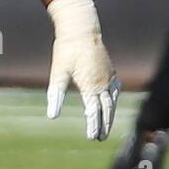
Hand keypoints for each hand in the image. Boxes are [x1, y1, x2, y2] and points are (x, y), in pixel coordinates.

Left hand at [45, 0, 119, 140]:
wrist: (81, 30)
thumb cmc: (67, 51)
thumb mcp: (58, 73)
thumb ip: (55, 95)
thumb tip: (52, 115)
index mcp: (91, 86)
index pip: (94, 111)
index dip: (93, 125)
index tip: (92, 137)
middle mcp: (103, 83)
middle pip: (106, 109)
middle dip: (104, 125)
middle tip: (100, 138)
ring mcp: (109, 76)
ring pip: (113, 101)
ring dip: (110, 115)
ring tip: (106, 127)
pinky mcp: (111, 71)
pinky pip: (116, 89)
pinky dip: (115, 100)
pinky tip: (112, 104)